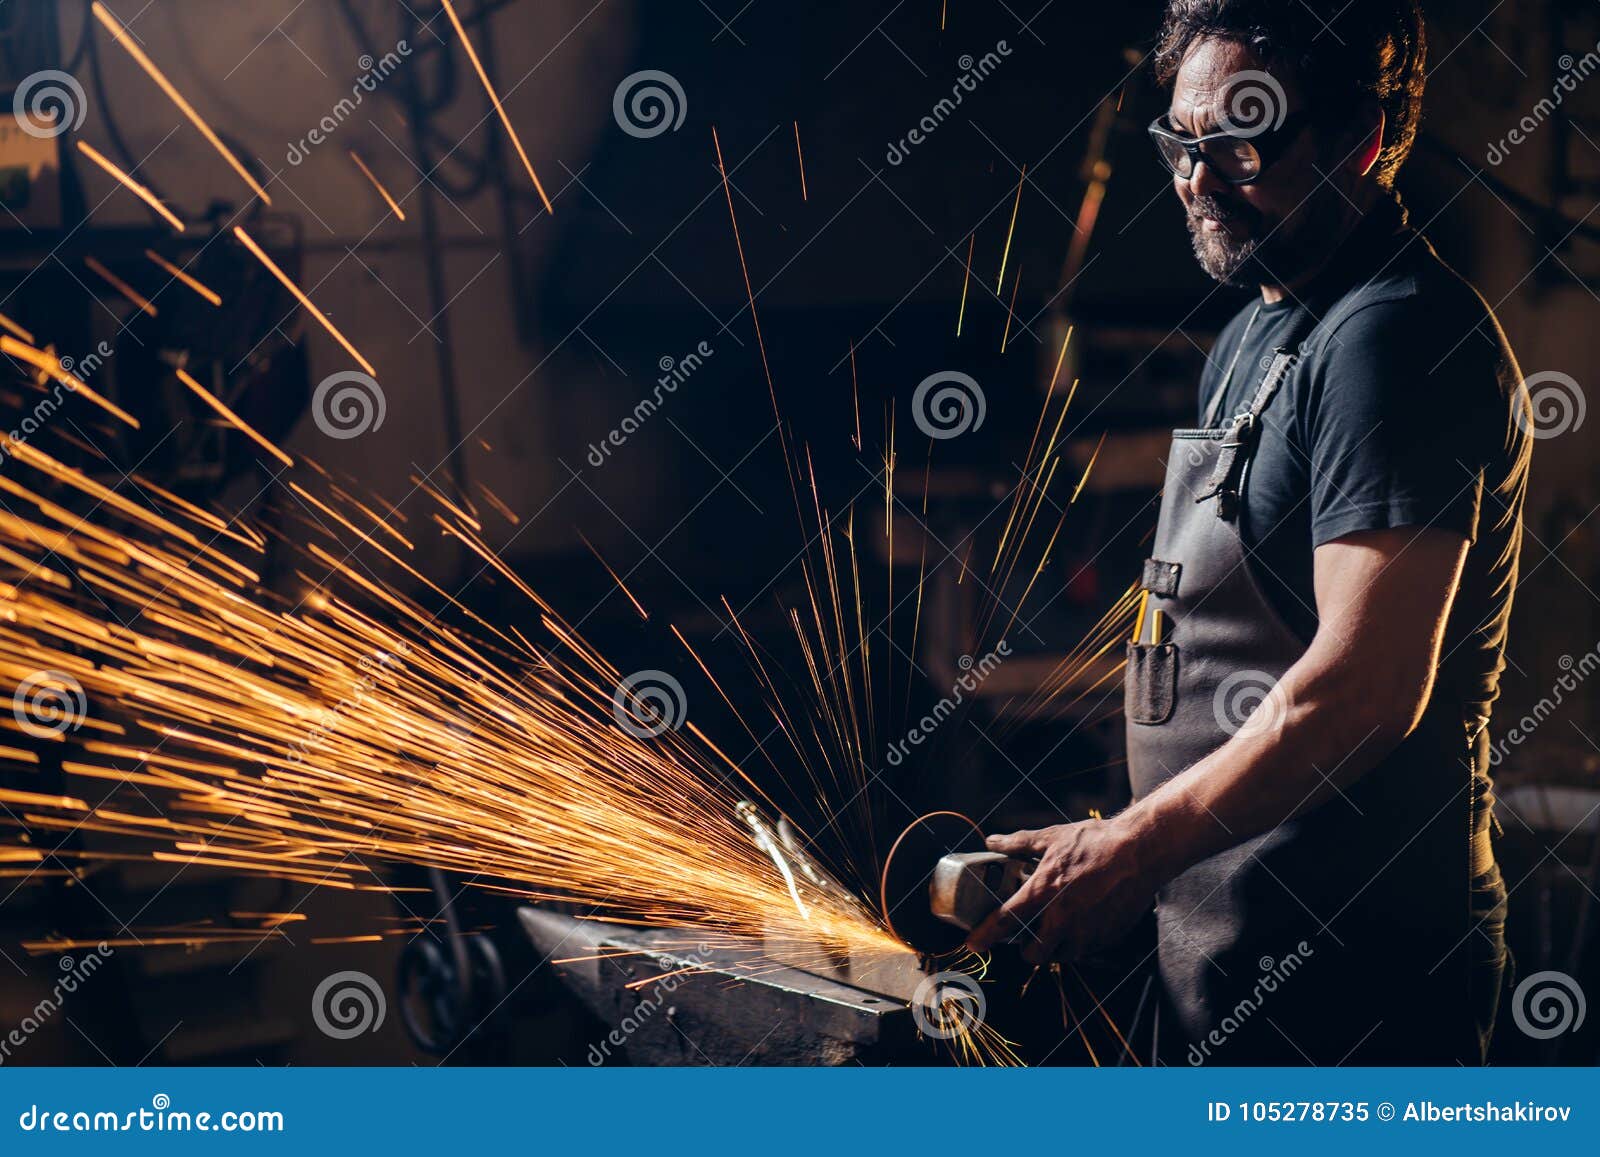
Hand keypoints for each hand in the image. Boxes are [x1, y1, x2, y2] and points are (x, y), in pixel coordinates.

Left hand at [965, 817, 1157, 964]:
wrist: (1139, 851)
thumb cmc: (1095, 843)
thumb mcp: (1051, 837)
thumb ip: (1018, 843)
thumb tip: (993, 840)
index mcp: (1042, 893)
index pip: (1004, 921)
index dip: (984, 936)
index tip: (974, 945)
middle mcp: (1062, 919)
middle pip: (1034, 954)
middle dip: (1028, 951)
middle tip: (1029, 938)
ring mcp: (1086, 932)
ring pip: (1062, 956)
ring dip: (1055, 948)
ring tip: (1059, 929)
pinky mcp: (1107, 937)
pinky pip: (1087, 949)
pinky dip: (1081, 941)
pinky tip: (1084, 921)